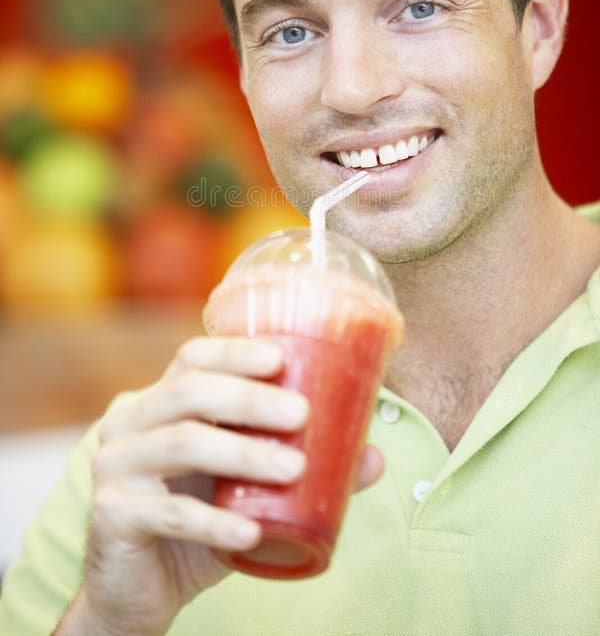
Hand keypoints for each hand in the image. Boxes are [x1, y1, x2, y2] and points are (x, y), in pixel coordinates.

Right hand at [57, 336, 382, 635]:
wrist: (140, 592)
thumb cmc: (198, 526)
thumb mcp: (248, 493)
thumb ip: (303, 471)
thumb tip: (375, 457)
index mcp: (161, 404)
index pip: (193, 359)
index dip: (234, 352)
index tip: (281, 358)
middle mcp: (131, 423)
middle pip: (189, 392)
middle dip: (249, 398)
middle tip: (300, 415)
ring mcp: (115, 467)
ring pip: (181, 443)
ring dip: (243, 453)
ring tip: (294, 468)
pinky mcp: (112, 514)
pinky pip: (169, 513)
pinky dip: (214, 521)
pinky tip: (251, 533)